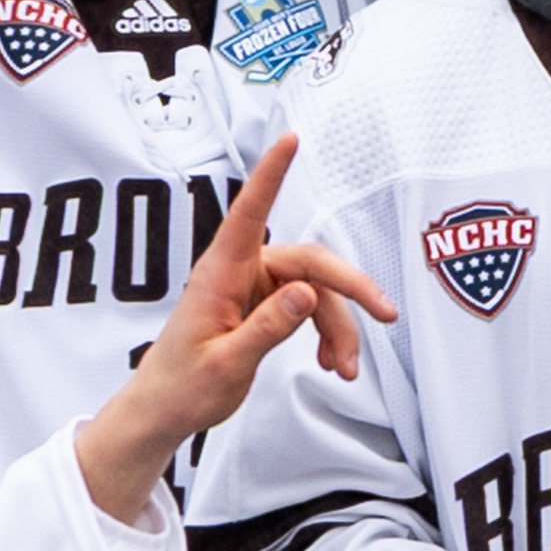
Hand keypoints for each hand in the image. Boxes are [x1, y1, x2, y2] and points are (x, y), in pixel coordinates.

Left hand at [74, 135, 397, 518]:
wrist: (164, 411)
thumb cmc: (183, 387)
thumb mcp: (226, 365)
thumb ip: (267, 328)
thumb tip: (306, 294)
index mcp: (221, 274)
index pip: (249, 213)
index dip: (271, 174)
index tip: (289, 140)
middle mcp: (241, 272)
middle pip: (310, 263)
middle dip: (350, 290)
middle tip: (386, 315)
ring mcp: (254, 287)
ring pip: (316, 292)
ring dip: (339, 328)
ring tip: (345, 370)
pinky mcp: (264, 305)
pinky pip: (307, 308)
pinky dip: (326, 334)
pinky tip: (330, 363)